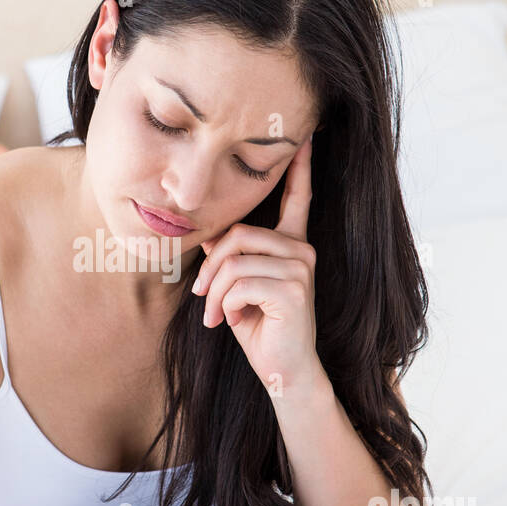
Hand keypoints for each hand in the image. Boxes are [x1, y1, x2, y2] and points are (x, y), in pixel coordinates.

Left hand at [190, 134, 324, 399]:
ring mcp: (301, 267)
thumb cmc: (259, 329)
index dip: (300, 166)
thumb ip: (228, 258)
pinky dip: (223, 304)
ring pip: (234, 260)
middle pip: (238, 233)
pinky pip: (239, 282)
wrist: (282, 370)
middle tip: (202, 296)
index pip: (297, 198)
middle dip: (210, 267)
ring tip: (214, 315)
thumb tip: (206, 235)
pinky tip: (229, 321)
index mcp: (291, 244)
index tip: (304, 135)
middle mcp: (301, 250)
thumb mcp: (236, 288)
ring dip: (214, 292)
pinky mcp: (294, 289)